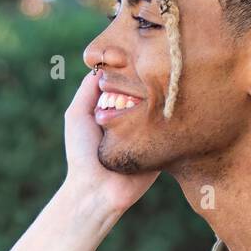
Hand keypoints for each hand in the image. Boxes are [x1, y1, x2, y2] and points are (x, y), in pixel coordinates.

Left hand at [63, 69, 158, 215]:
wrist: (97, 190)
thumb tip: (103, 66)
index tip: (136, 61)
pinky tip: (170, 111)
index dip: (130, 72)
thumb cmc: (82, 152)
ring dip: (160, 102)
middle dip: (147, 85)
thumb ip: (87, 90)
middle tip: (151, 80)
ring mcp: (150, 133)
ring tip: (159, 96)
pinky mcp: (164, 148)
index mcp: (116, 110)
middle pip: (148, 92)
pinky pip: (173, 129)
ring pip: (162, 108)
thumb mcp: (77, 115)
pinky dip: (171, 120)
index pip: (129, 82)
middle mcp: (135, 119)